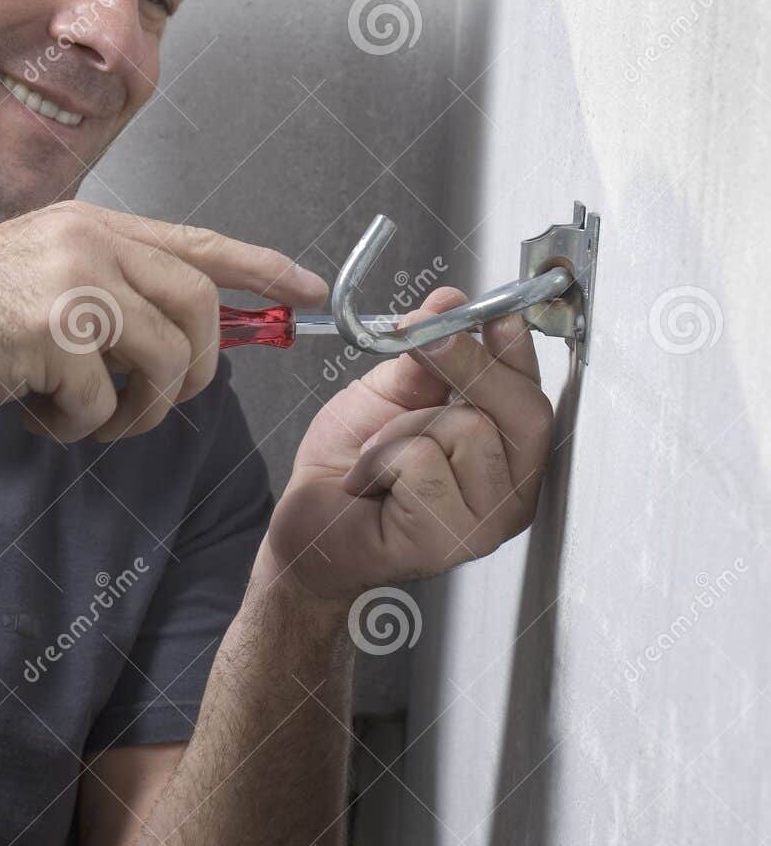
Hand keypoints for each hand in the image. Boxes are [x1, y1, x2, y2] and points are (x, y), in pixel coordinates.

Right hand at [0, 201, 327, 441]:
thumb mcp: (43, 273)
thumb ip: (113, 289)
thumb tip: (185, 333)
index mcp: (96, 226)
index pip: (201, 242)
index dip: (264, 270)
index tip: (309, 293)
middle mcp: (93, 244)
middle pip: (200, 311)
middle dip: (194, 372)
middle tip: (155, 399)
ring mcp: (74, 284)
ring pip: (164, 362)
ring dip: (134, 410)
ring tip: (84, 413)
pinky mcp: (52, 334)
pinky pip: (104, 403)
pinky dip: (76, 427)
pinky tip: (33, 410)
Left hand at [263, 286, 554, 600]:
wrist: (310, 520)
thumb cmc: (352, 463)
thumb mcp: (391, 392)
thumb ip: (426, 354)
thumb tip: (448, 304)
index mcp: (507, 452)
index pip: (533, 391)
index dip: (519, 347)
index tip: (494, 312)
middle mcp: (512, 491)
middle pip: (522, 409)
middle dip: (468, 363)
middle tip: (418, 337)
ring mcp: (487, 523)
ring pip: (467, 429)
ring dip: (404, 429)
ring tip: (380, 457)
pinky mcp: (450, 541)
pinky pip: (423, 461)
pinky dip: (382, 459)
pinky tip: (370, 483)